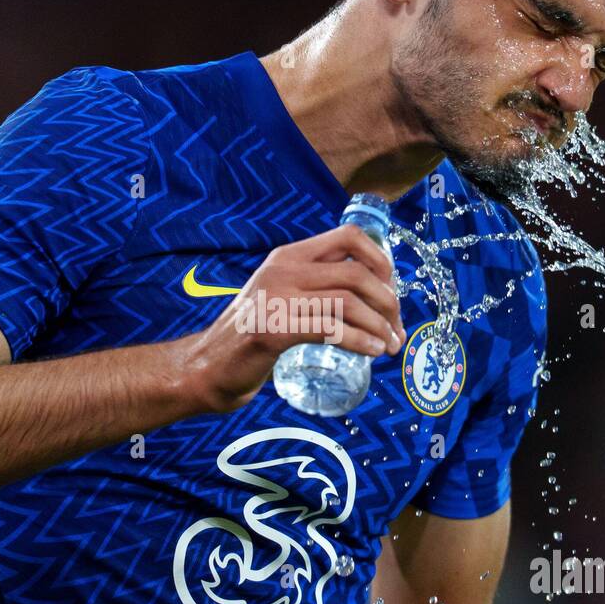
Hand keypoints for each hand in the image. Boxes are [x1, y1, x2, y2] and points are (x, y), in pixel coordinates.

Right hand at [183, 223, 405, 412]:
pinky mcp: (274, 331)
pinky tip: (372, 351)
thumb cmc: (251, 335)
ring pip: (348, 302)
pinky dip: (361, 341)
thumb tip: (371, 292)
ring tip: (391, 345)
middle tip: (398, 328)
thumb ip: (315, 285)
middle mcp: (283, 271)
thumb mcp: (281, 296)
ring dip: (380, 326)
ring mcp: (276, 299)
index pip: (349, 236)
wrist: (207, 367)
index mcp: (289, 256)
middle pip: (356, 273)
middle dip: (388, 301)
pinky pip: (331, 329)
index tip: (393, 288)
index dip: (381, 259)